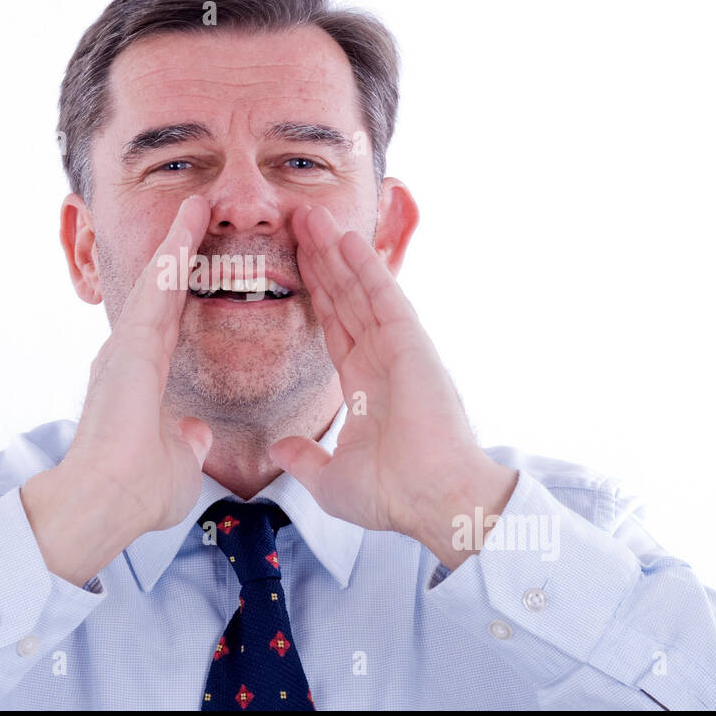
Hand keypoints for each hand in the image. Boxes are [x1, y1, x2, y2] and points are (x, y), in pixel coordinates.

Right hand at [22, 195, 214, 583]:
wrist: (101, 507)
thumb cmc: (136, 493)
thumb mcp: (177, 461)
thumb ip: (185, 442)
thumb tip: (194, 435)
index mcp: (141, 378)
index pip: (171, 321)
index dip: (185, 287)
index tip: (200, 258)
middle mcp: (128, 356)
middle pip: (162, 293)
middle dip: (179, 251)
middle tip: (197, 212)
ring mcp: (125, 350)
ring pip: (157, 284)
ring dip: (177, 243)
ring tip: (197, 205)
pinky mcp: (129, 351)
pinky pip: (156, 295)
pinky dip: (172, 259)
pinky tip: (188, 227)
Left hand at [268, 204, 517, 568]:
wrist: (435, 502)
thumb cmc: (395, 495)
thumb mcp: (331, 480)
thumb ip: (304, 458)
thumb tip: (280, 449)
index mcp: (364, 384)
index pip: (332, 325)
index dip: (314, 291)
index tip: (293, 260)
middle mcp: (380, 358)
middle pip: (343, 296)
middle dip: (319, 258)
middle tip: (296, 219)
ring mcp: (397, 347)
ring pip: (359, 288)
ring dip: (335, 250)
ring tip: (309, 214)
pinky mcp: (411, 343)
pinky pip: (383, 296)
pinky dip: (364, 265)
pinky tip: (344, 237)